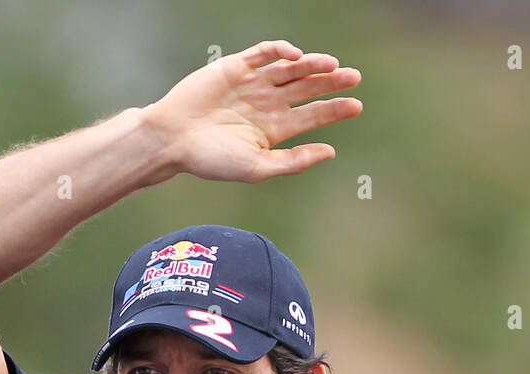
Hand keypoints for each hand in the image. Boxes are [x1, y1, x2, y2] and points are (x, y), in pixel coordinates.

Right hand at [145, 40, 361, 183]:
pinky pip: (263, 53)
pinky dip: (280, 51)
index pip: (312, 115)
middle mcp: (268, 103)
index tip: (356, 105)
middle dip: (331, 83)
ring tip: (332, 65)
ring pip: (290, 69)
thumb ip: (293, 161)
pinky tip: (296, 56)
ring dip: (311, 66)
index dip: (334, 109)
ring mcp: (253, 83)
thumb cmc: (212, 160)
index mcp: (275, 129)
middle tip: (354, 78)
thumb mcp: (258, 167)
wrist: (173, 140)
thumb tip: (330, 152)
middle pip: (307, 88)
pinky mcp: (236, 67)